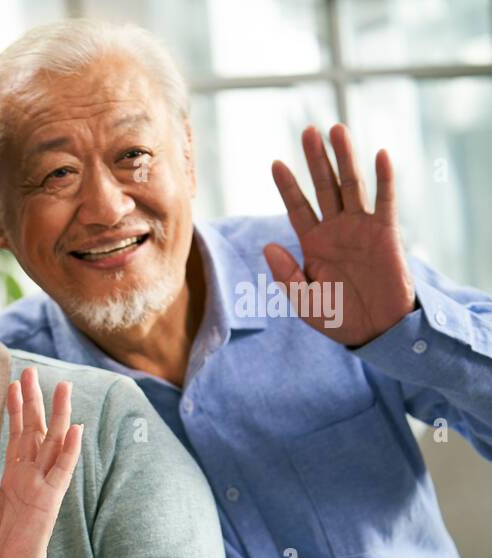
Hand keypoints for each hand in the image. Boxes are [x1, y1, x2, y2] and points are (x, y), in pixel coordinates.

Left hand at [0, 368, 81, 557]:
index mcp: (14, 478)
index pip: (17, 436)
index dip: (16, 410)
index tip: (15, 384)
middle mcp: (31, 478)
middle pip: (36, 431)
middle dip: (34, 402)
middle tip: (33, 372)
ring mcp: (43, 487)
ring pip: (54, 444)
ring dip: (59, 416)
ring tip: (65, 388)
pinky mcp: (48, 501)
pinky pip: (61, 471)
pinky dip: (68, 450)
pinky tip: (75, 428)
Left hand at [265, 123, 416, 346]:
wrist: (375, 330)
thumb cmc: (338, 317)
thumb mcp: (304, 300)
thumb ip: (286, 275)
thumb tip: (269, 245)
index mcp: (313, 243)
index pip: (298, 207)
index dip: (287, 185)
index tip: (275, 162)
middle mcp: (336, 229)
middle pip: (324, 186)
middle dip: (316, 159)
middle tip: (307, 130)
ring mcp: (361, 228)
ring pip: (351, 185)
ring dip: (345, 158)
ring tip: (336, 129)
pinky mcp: (386, 232)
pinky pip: (385, 201)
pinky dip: (384, 179)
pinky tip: (380, 155)